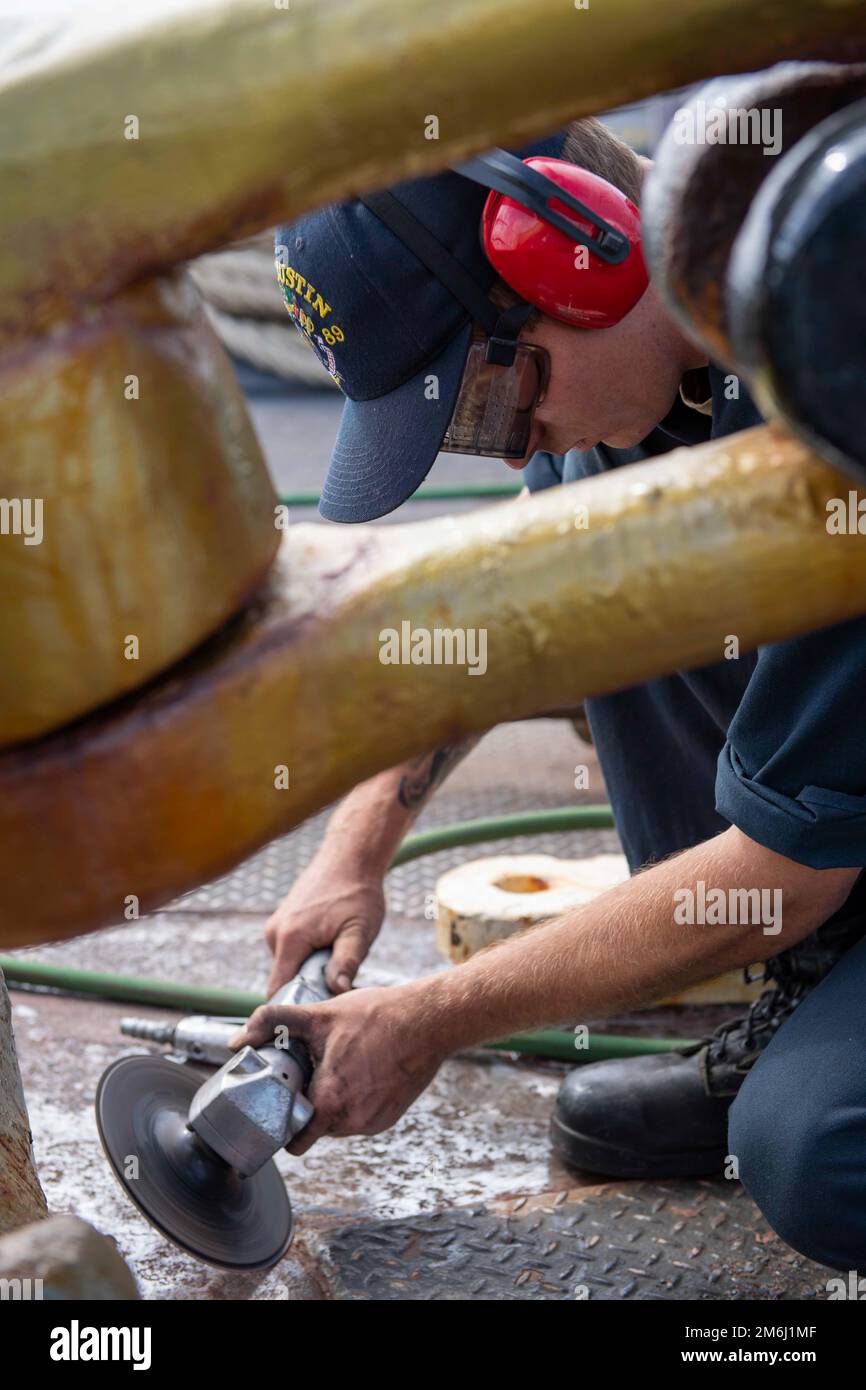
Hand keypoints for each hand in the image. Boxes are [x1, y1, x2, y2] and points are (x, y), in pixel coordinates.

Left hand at [230, 982, 446, 1154]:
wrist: (430, 1020)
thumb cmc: (378, 1016)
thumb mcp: (320, 1014)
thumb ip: (272, 1023)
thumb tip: (238, 1039)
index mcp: (330, 1102)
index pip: (293, 1140)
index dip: (282, 1121)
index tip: (281, 1100)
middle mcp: (352, 1122)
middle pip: (315, 1128)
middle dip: (308, 1105)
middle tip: (310, 1071)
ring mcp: (374, 1122)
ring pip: (338, 1123)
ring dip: (332, 1101)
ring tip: (338, 1065)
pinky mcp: (390, 1117)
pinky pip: (360, 1117)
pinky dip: (354, 1099)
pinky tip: (360, 1069)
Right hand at [264, 854, 385, 995]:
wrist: (350, 859)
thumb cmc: (357, 894)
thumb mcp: (359, 931)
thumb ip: (346, 962)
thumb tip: (336, 991)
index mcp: (290, 938)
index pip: (278, 990)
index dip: (296, 1005)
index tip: (318, 1012)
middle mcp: (275, 933)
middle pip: (285, 979)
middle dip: (309, 986)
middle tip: (339, 978)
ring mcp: (276, 926)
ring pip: (289, 966)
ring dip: (311, 970)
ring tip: (337, 953)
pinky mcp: (282, 922)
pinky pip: (291, 952)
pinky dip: (308, 955)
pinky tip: (330, 942)